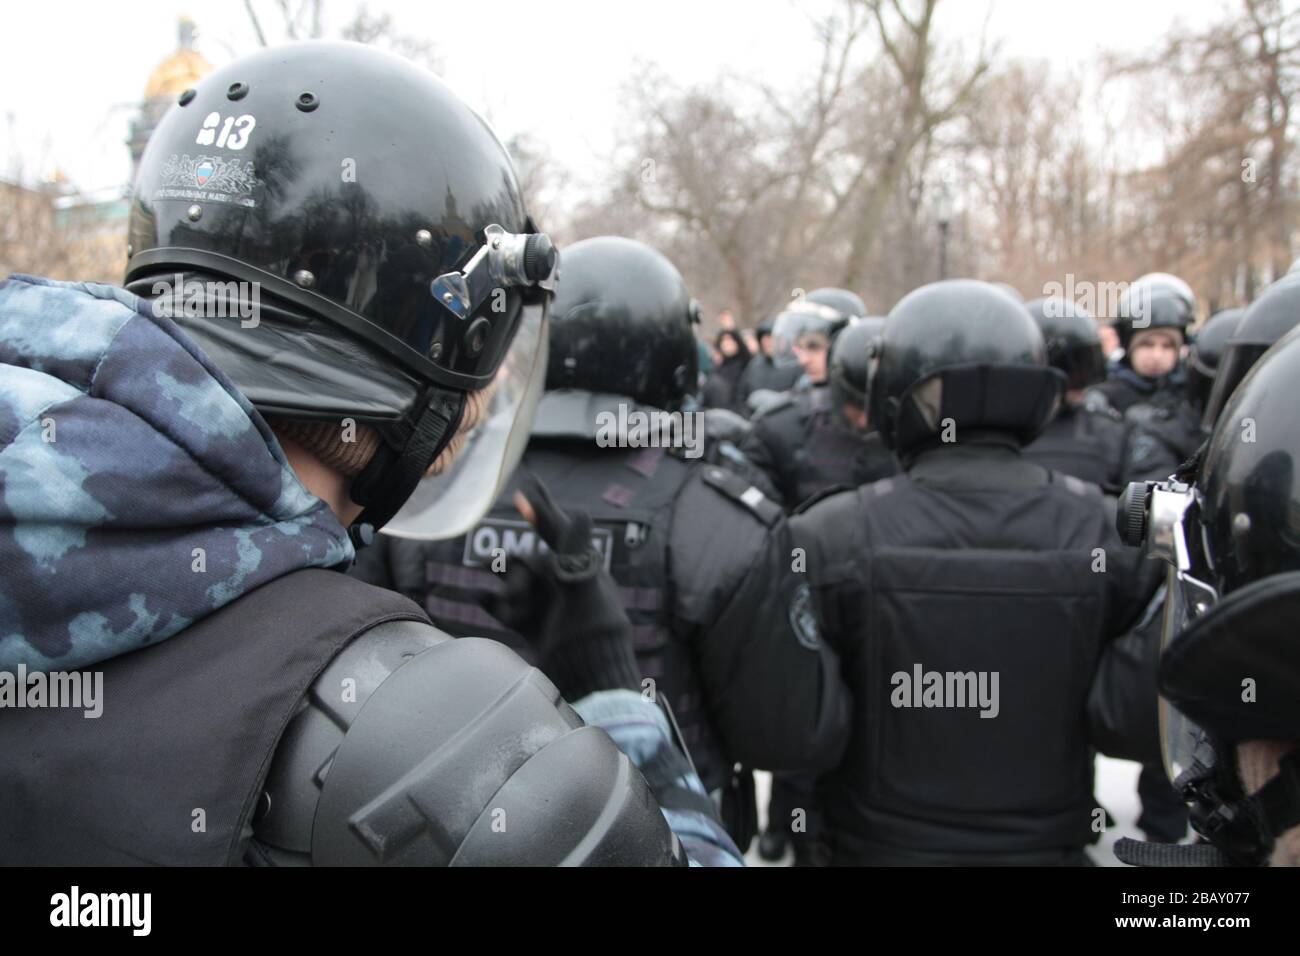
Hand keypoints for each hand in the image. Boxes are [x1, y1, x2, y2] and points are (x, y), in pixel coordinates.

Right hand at [485, 473, 640, 700]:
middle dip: (519, 570)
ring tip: (509, 601)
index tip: (528, 485)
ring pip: (518, 583)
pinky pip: (509, 609)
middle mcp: (564, 584)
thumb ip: (576, 555)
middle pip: (531, 560)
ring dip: (508, 586)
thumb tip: (581, 512)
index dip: (542, 510)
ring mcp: (549, 606)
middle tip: (519, 591)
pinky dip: (495, 603)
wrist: (590, 683)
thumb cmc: (594, 635)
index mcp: (582, 569)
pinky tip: (480, 597)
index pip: (560, 531)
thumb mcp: (585, 592)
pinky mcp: (536, 628)